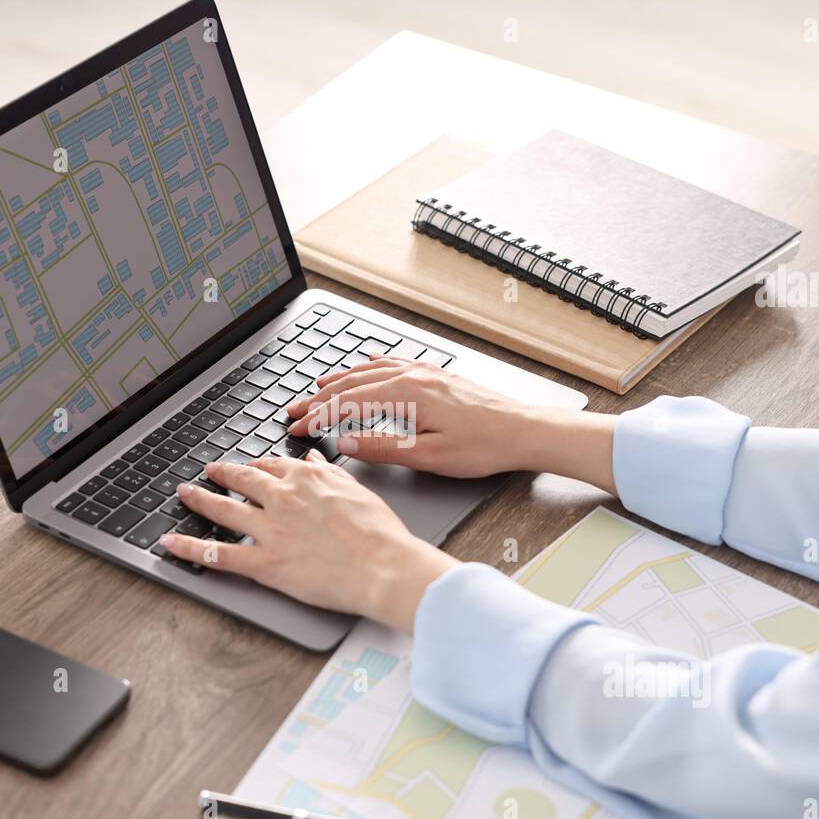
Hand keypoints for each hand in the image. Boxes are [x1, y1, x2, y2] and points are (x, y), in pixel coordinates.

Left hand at [158, 451, 457, 631]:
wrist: (383, 566)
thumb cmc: (380, 533)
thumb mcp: (358, 491)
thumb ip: (331, 474)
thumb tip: (314, 459)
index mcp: (308, 479)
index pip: (272, 466)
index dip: (255, 465)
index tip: (247, 466)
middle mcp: (283, 498)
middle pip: (242, 481)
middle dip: (221, 474)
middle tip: (208, 471)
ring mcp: (269, 530)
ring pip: (223, 509)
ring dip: (199, 500)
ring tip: (184, 494)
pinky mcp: (263, 562)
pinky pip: (217, 553)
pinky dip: (190, 547)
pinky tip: (171, 543)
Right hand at [285, 357, 530, 476]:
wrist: (524, 430)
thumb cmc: (484, 446)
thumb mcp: (429, 456)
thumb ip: (383, 448)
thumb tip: (347, 443)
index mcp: (407, 395)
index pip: (348, 405)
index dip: (318, 418)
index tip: (297, 429)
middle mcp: (413, 376)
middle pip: (353, 385)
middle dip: (319, 400)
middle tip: (294, 412)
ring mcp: (425, 373)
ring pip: (371, 372)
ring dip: (341, 381)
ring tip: (318, 388)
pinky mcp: (437, 376)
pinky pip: (396, 363)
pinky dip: (374, 365)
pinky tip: (368, 362)